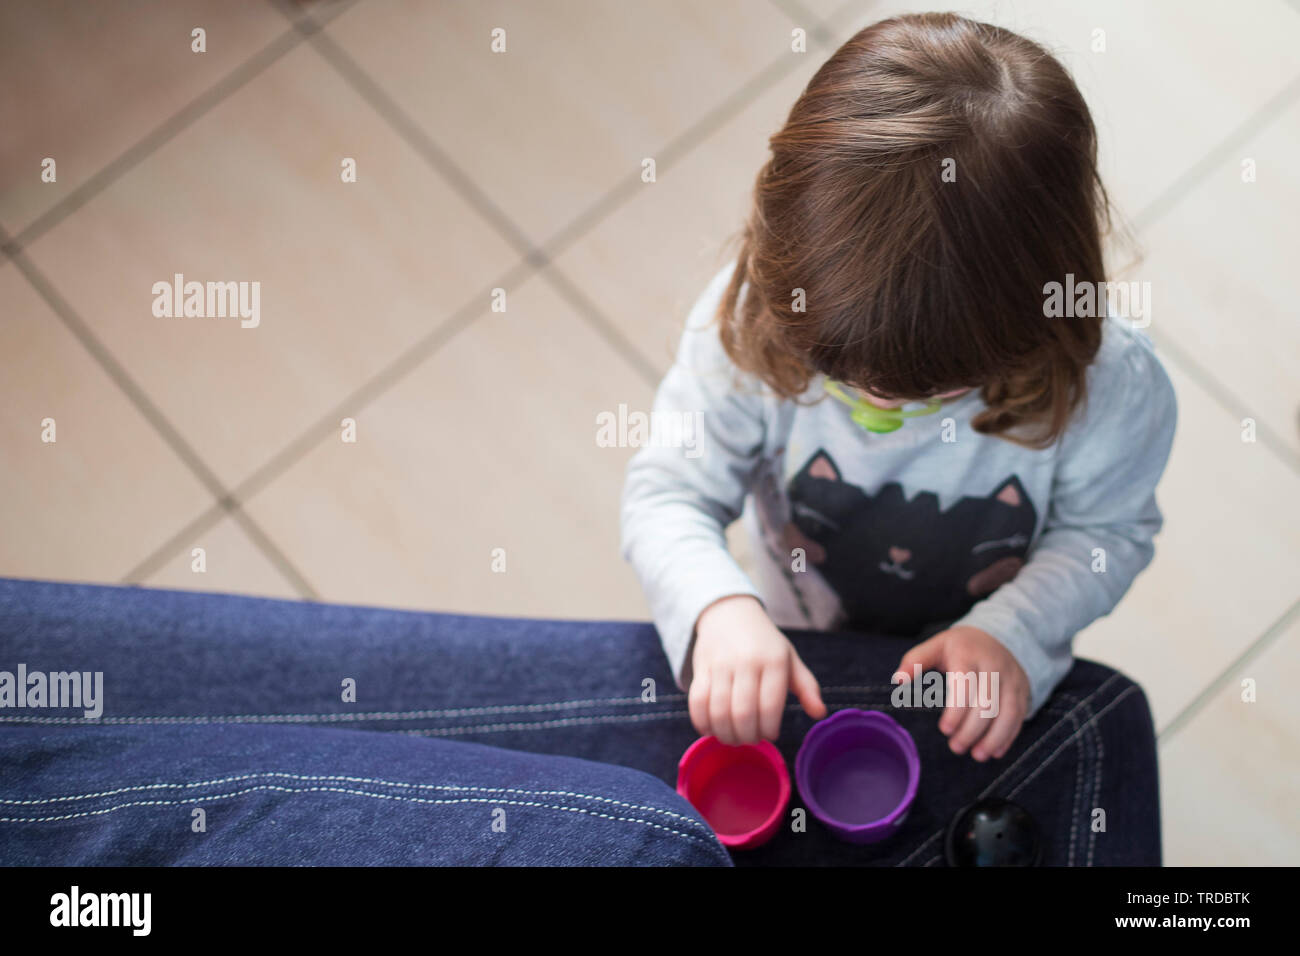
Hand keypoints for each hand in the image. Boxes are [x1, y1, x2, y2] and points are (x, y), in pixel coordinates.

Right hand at [689, 595, 826, 744]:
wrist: (730, 613)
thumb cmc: (765, 643)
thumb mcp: (790, 659)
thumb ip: (807, 687)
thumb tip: (819, 713)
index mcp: (774, 661)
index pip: (769, 706)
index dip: (768, 729)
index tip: (770, 734)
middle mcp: (747, 662)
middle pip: (742, 713)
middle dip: (746, 736)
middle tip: (750, 739)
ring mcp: (721, 664)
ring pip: (718, 710)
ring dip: (724, 733)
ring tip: (732, 737)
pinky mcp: (701, 667)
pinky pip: (697, 701)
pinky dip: (701, 721)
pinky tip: (710, 728)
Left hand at [895, 625, 1029, 760]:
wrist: (997, 636)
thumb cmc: (960, 647)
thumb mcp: (936, 645)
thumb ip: (915, 661)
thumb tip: (898, 680)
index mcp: (968, 654)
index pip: (965, 685)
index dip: (956, 711)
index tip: (945, 730)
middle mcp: (994, 666)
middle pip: (987, 704)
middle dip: (971, 731)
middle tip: (956, 747)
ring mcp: (1012, 679)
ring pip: (1007, 713)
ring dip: (993, 739)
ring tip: (977, 755)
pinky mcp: (1022, 691)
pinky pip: (1019, 717)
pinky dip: (1008, 737)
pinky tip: (995, 751)